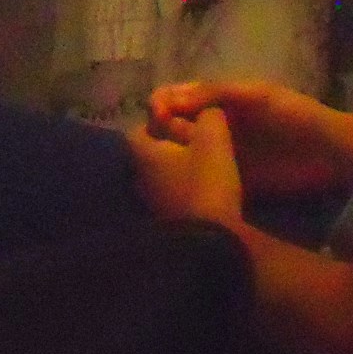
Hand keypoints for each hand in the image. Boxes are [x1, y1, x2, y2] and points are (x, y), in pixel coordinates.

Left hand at [129, 106, 243, 229]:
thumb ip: (209, 117)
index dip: (158, 122)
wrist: (208, 241)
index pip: (138, 130)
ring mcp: (149, 204)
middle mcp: (138, 178)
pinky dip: (181, 191)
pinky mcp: (164, 224)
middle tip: (196, 143)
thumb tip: (207, 111)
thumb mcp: (214, 140)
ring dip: (176, 171)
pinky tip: (203, 192)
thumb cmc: (206, 183)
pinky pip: (169, 198)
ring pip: (159, 178)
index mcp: (142, 154)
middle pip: (149, 155)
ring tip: (202, 167)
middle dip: (168, 147)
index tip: (182, 122)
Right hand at [147, 79, 352, 200]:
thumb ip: (217, 92)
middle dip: (160, 130)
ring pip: (184, 153)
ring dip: (169, 155)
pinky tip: (177, 184)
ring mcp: (222, 155)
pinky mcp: (232, 181)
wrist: (330, 153)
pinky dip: (188, 180)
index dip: (162, 103)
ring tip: (163, 162)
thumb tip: (171, 96)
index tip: (155, 114)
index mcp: (219, 100)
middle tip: (157, 140)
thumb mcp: (256, 95)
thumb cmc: (294, 115)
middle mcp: (214, 126)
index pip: (178, 97)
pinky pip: (203, 179)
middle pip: (174, 125)